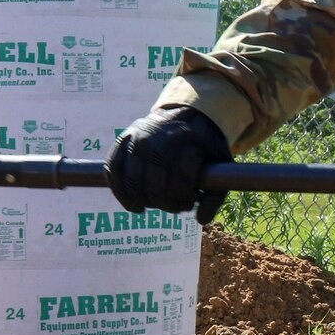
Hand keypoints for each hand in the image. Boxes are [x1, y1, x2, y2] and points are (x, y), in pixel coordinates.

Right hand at [107, 107, 231, 223]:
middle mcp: (155, 139)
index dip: (183, 202)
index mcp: (182, 143)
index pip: (177, 186)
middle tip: (171, 206)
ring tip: (151, 206)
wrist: (188, 114)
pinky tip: (132, 203)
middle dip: (164, 205)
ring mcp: (136, 138)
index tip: (190, 202)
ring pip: (132, 184)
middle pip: (153, 189)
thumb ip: (215, 193)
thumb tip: (201, 220)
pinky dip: (120, 192)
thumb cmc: (204, 144)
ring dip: (142, 203)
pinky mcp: (122, 140)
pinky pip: (113, 171)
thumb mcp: (220, 163)